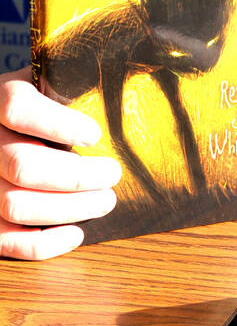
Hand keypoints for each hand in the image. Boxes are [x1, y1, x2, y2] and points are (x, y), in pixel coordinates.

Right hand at [0, 69, 121, 259]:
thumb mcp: (53, 83)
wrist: (10, 130)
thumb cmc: (46, 106)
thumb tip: (134, 81)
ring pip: (15, 204)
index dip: (58, 124)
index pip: (17, 108)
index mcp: (0, 98)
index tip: (95, 134)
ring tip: (105, 200)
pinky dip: (43, 244)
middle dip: (76, 176)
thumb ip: (78, 83)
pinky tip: (76, 232)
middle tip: (112, 173)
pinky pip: (6, 240)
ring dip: (69, 208)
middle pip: (22, 164)